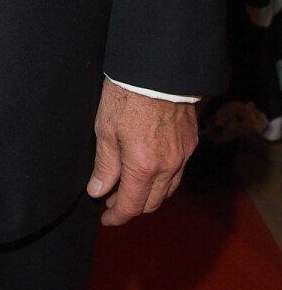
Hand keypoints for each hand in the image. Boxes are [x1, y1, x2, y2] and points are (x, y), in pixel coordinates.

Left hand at [88, 80, 197, 225]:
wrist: (156, 70)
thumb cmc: (126, 96)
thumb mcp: (105, 130)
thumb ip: (104, 165)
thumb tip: (98, 191)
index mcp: (143, 166)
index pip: (131, 205)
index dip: (116, 216)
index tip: (105, 218)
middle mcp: (168, 166)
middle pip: (151, 202)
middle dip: (131, 207)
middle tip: (112, 202)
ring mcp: (183, 156)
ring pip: (167, 190)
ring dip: (148, 195)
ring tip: (129, 188)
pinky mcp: (190, 143)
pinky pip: (178, 172)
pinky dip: (163, 179)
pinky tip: (149, 171)